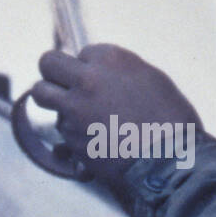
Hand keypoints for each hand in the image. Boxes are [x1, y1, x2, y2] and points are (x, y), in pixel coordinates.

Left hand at [30, 44, 201, 190]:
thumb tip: (104, 76)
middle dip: (54, 73)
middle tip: (64, 85)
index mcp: (111, 60)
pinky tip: (93, 144)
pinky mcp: (70, 139)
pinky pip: (59, 132)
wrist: (170, 163)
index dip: (90, 67)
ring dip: (58, 105)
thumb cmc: (172, 122)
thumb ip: (121, 73)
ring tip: (80, 118)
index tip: (101, 81)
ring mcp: (74, 110)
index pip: (82, 53)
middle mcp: (87, 80)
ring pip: (44, 97)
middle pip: (48, 63)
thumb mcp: (152, 81)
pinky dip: (72, 138)